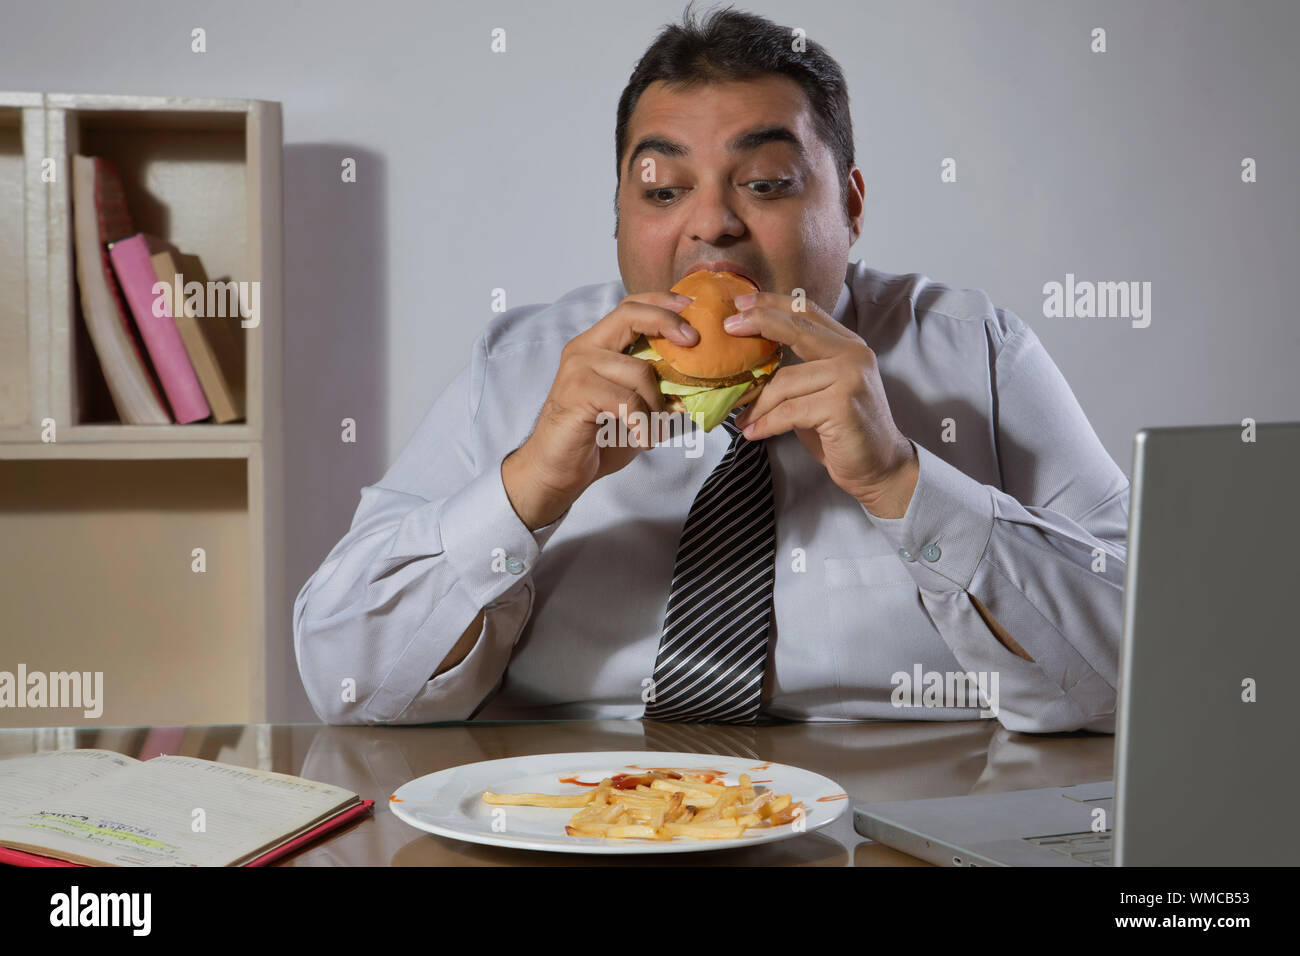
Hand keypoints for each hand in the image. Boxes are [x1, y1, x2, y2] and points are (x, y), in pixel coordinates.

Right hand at [502, 292, 698, 528]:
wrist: (556, 471)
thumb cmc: (596, 440)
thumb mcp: (635, 408)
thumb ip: (657, 389)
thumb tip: (698, 383)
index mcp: (597, 345)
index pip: (630, 306)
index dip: (663, 302)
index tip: (693, 308)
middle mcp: (584, 349)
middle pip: (630, 315)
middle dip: (668, 323)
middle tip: (694, 342)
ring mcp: (577, 368)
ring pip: (640, 370)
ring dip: (658, 405)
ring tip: (656, 429)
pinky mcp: (577, 392)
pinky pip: (628, 401)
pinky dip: (644, 423)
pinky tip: (644, 440)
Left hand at [726, 291, 918, 517]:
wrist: (880, 466)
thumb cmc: (843, 431)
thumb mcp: (822, 391)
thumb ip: (799, 370)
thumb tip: (750, 363)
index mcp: (848, 345)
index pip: (807, 311)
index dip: (772, 303)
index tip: (740, 303)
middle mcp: (853, 354)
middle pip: (796, 328)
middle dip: (758, 323)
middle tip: (728, 328)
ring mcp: (850, 377)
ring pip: (785, 381)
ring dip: (757, 403)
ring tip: (741, 418)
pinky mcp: (841, 405)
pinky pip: (789, 411)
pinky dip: (766, 424)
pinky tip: (753, 432)